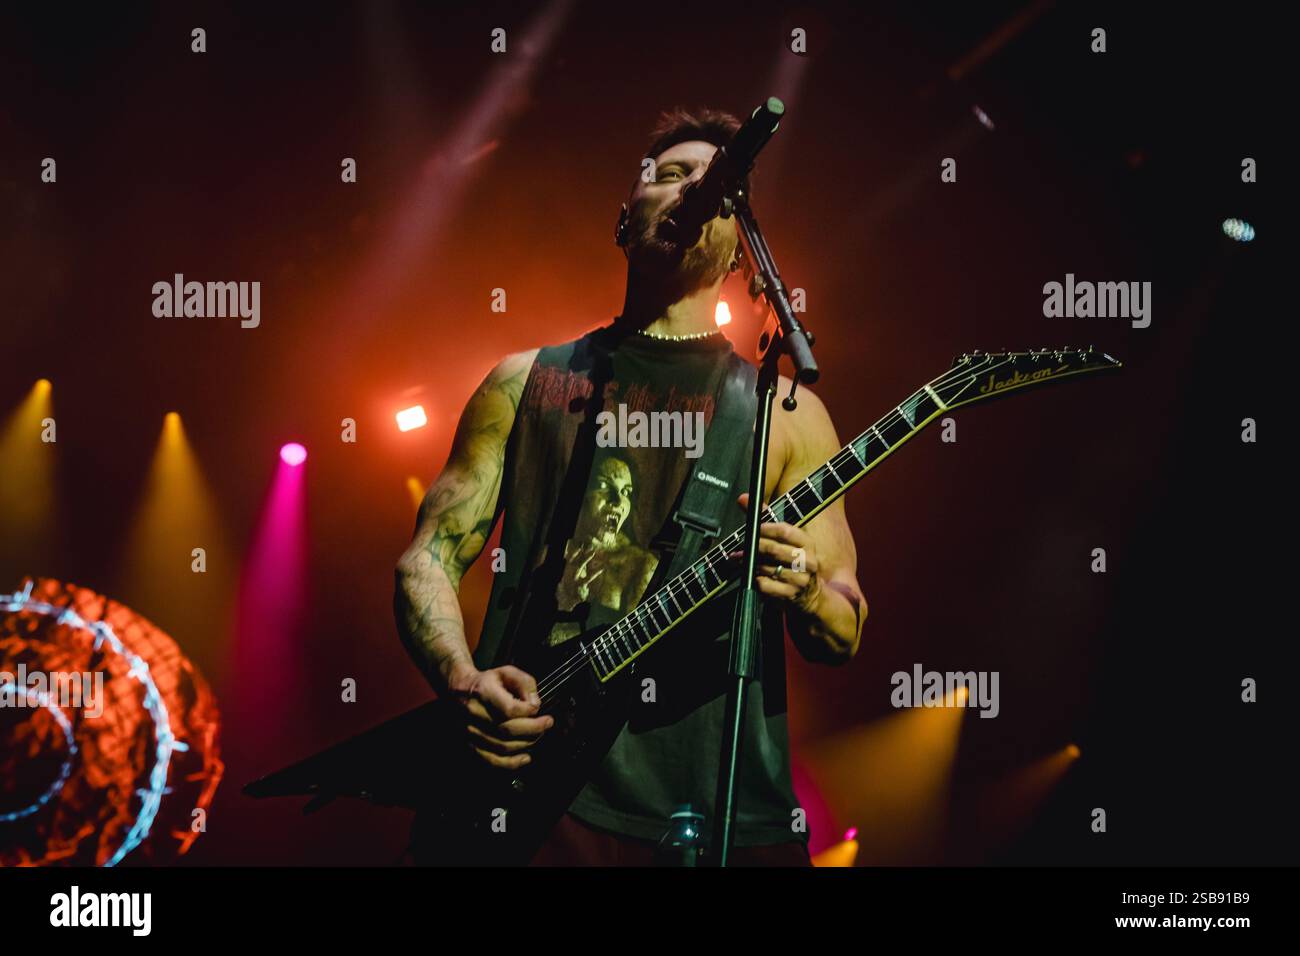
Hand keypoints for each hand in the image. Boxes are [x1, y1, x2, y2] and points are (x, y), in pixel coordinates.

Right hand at [446, 663, 553, 769]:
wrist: (458, 691)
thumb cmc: (488, 681)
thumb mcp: (507, 672)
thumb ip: (525, 683)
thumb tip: (535, 705)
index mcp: (483, 692)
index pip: (509, 709)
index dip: (528, 712)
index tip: (539, 708)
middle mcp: (474, 714)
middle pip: (507, 730)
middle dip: (533, 729)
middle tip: (547, 723)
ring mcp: (470, 732)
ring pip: (501, 747)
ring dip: (525, 744)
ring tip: (538, 735)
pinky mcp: (470, 744)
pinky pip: (491, 760)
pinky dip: (511, 763)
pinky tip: (526, 757)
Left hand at [736, 493, 822, 613]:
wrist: (810, 596)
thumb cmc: (792, 562)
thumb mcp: (785, 540)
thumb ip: (765, 517)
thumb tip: (743, 498)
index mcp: (808, 544)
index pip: (786, 531)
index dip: (766, 528)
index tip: (753, 528)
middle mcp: (807, 561)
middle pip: (774, 549)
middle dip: (753, 547)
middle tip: (739, 548)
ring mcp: (800, 579)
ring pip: (768, 567)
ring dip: (749, 564)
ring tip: (739, 560)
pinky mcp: (790, 595)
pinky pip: (765, 584)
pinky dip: (755, 579)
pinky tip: (751, 575)